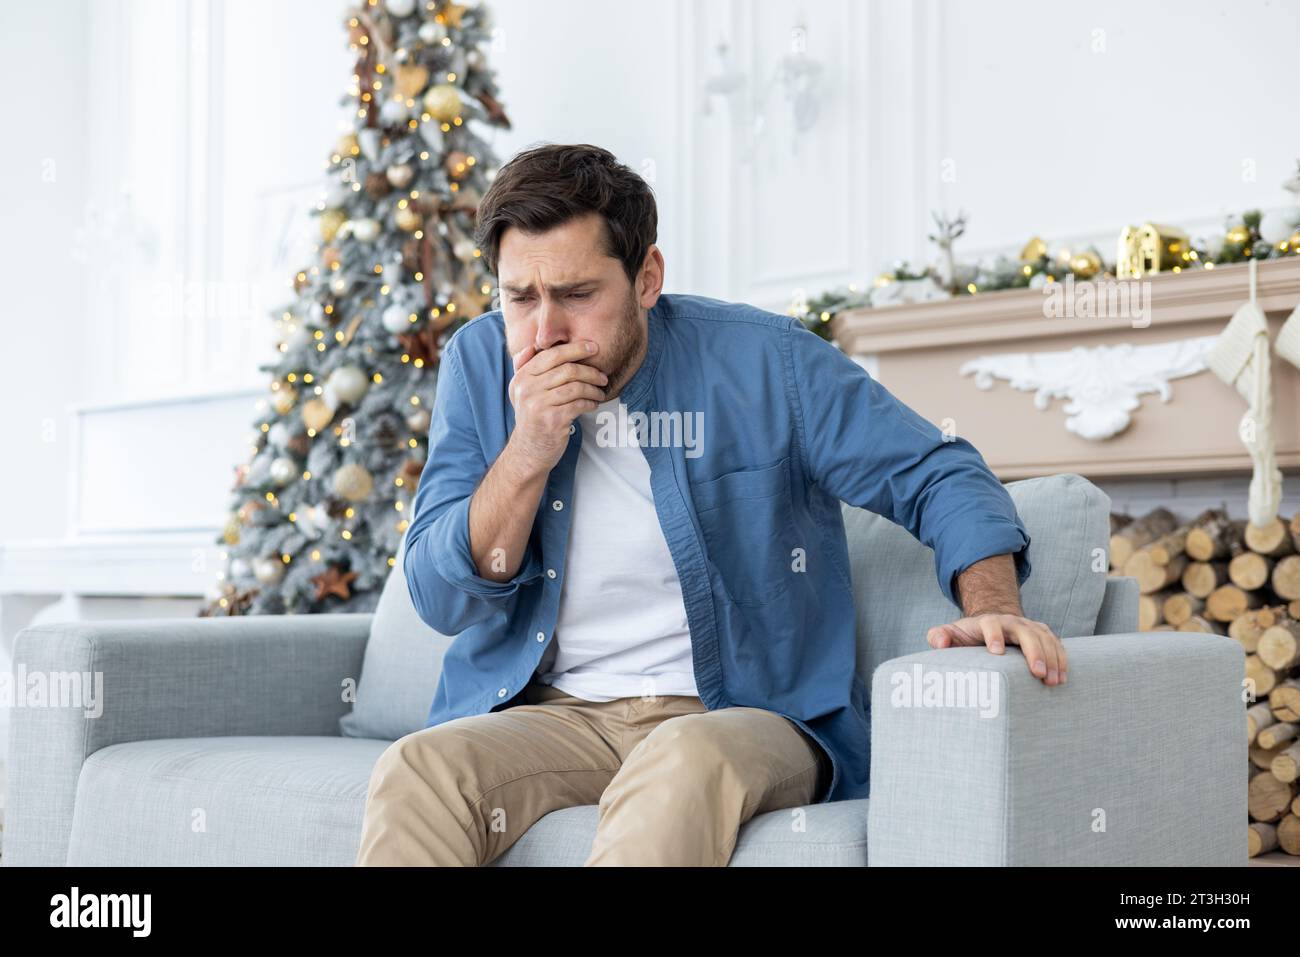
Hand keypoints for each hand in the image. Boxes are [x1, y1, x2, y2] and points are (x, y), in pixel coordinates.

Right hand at [506, 340, 608, 472]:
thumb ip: (524, 368)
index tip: (594, 347)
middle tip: (603, 377)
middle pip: (567, 370)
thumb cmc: (532, 417)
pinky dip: (590, 403)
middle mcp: (527, 389)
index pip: (551, 355)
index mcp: (521, 377)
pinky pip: (578, 404)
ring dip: (593, 389)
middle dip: (591, 371)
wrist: (528, 450)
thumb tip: (532, 345)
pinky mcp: (551, 420)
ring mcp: (538, 405)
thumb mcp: (520, 392)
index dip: (575, 349)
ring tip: (601, 393)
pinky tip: (594, 405)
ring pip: (576, 387)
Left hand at [926, 613, 1067, 686]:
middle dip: (1033, 651)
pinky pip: (1055, 643)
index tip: (997, 652)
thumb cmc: (968, 636)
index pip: (990, 623)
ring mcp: (1028, 626)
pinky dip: (1061, 658)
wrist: (990, 625)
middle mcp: (1010, 621)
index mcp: (987, 622)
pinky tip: (1063, 677)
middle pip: (1025, 631)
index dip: (993, 635)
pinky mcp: (1041, 634)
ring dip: (1051, 658)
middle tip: (1037, 674)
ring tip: (1053, 681)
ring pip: (1044, 637)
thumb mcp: (951, 634)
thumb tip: (940, 642)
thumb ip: (940, 636)